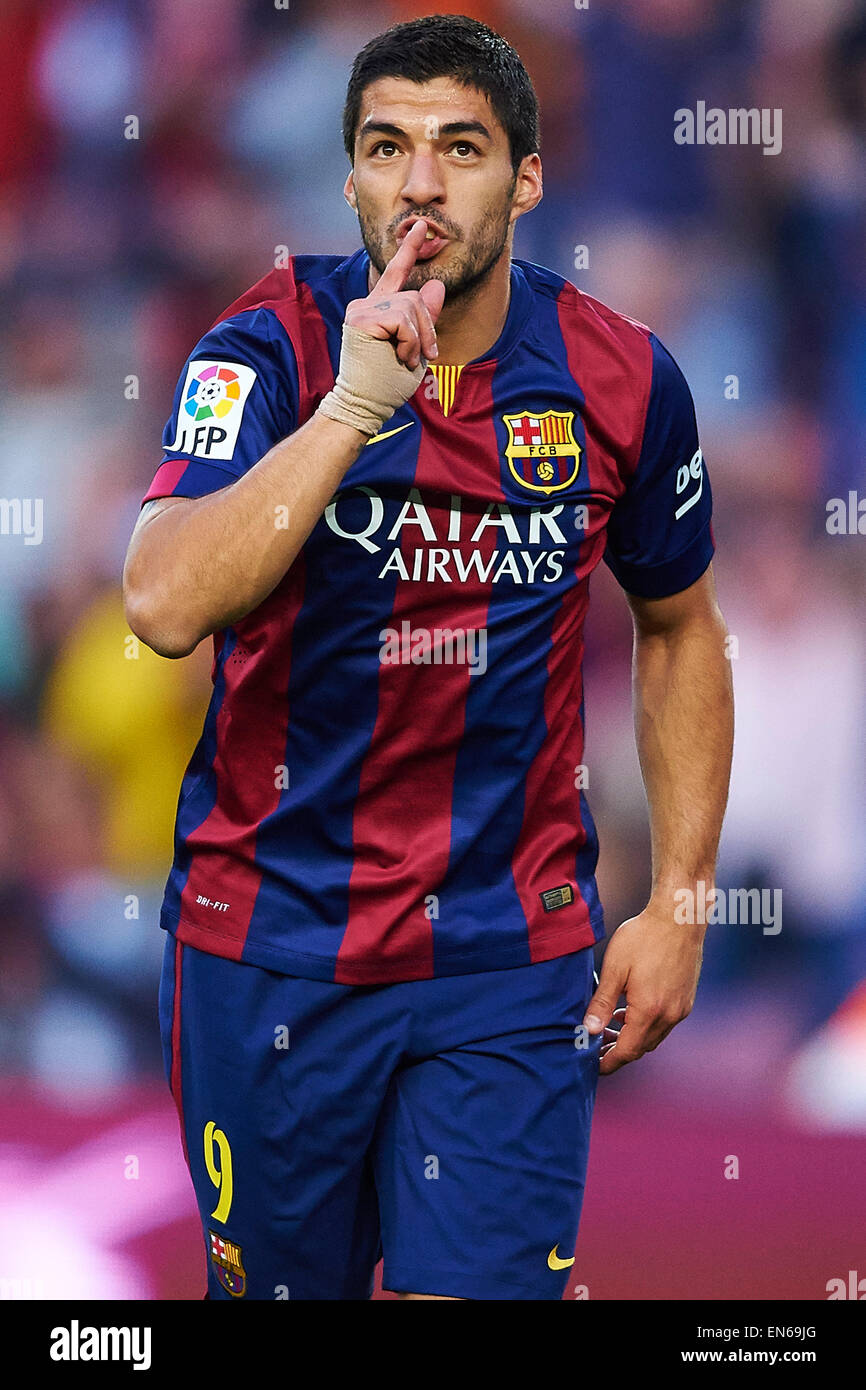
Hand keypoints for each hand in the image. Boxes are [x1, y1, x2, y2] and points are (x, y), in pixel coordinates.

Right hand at [346, 218, 445, 368]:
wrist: (364, 403)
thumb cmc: (386, 383)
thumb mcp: (415, 347)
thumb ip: (424, 319)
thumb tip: (437, 285)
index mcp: (376, 309)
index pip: (396, 274)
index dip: (410, 250)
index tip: (421, 227)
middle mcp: (365, 305)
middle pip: (414, 297)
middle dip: (428, 328)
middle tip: (426, 356)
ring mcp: (361, 310)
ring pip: (411, 306)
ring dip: (419, 338)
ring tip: (407, 360)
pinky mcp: (361, 319)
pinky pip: (402, 319)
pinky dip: (410, 342)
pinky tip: (400, 358)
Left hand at [584, 902, 705, 1074]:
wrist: (680, 917)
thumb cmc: (644, 936)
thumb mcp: (615, 967)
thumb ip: (601, 1002)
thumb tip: (589, 1030)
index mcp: (649, 1011)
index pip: (627, 1051)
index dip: (609, 1062)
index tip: (593, 1066)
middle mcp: (669, 1015)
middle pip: (642, 1048)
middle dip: (619, 1051)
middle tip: (597, 1046)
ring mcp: (681, 1008)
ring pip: (654, 1036)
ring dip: (633, 1037)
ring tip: (609, 1026)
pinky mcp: (686, 999)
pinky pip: (664, 1023)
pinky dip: (646, 1024)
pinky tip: (629, 1009)